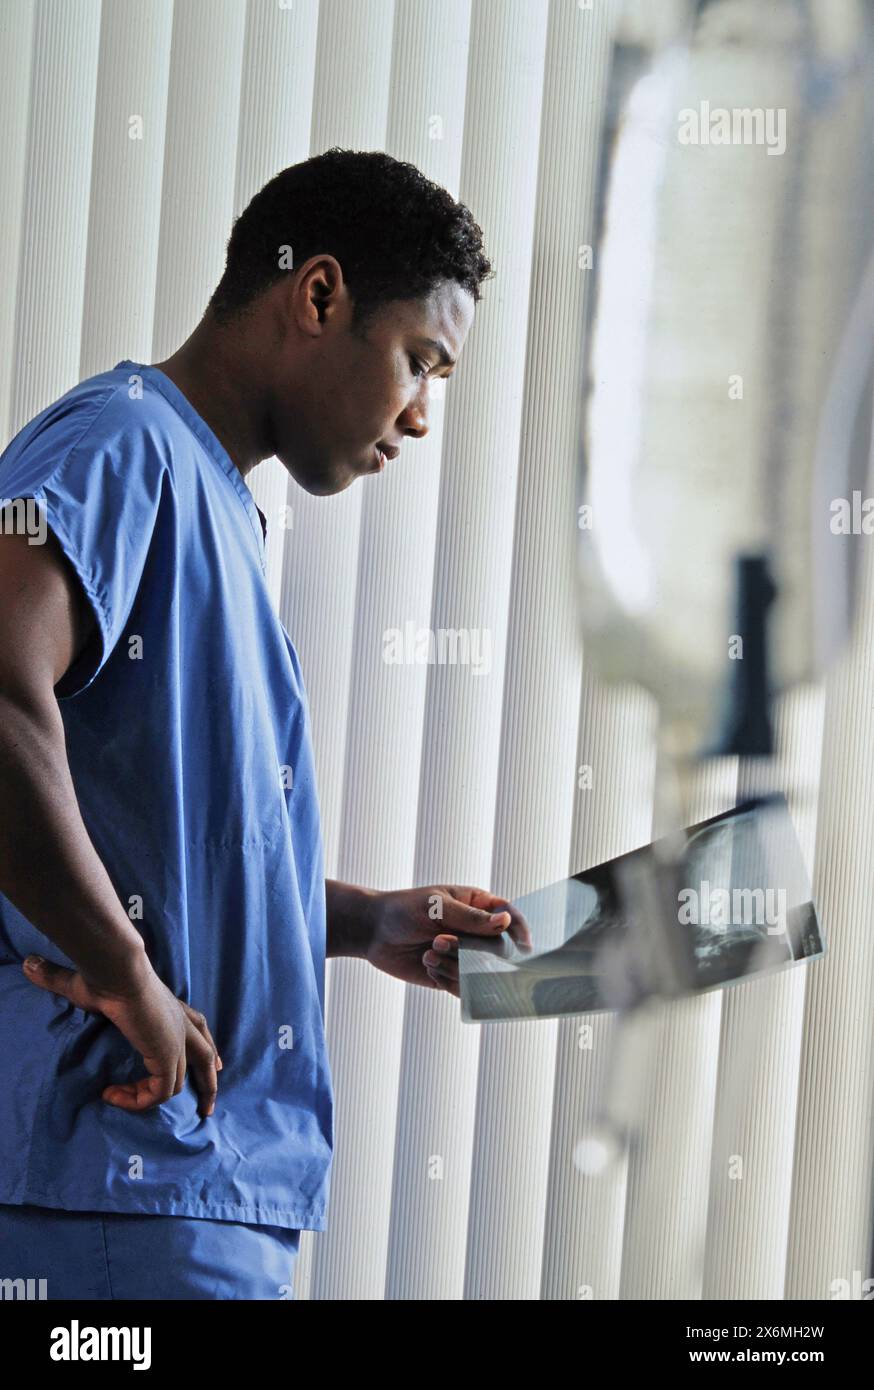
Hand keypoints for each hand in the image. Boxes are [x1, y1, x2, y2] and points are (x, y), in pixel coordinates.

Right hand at [22, 953, 222, 1117]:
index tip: (215, 1064)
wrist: (118, 974)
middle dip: (209, 1083)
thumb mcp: (84, 983)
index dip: (207, 1047)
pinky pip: (158, 1091)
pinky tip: (112, 1095)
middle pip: (206, 1055)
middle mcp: (180, 1024)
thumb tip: (28, 964)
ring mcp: (176, 1042)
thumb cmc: (106, 975)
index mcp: (172, 1007)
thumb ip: (59, 979)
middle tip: (207, 1109)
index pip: (198, 1027)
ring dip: (151, 1098)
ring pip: (178, 1082)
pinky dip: (138, 1099)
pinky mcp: (167, 1057)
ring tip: (121, 1100)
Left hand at [365, 884, 532, 996]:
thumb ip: (470, 918)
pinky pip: (465, 988)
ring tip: (428, 953)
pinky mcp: (453, 976)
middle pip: (497, 950)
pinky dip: (447, 979)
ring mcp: (466, 956)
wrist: (373, 933)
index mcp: (478, 905)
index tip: (524, 947)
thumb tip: (505, 922)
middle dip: (468, 950)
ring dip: (454, 966)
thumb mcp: (436, 907)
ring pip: (481, 972)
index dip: (521, 930)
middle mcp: (476, 932)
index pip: (510, 916)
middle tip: (438, 941)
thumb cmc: (404, 910)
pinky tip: (428, 966)